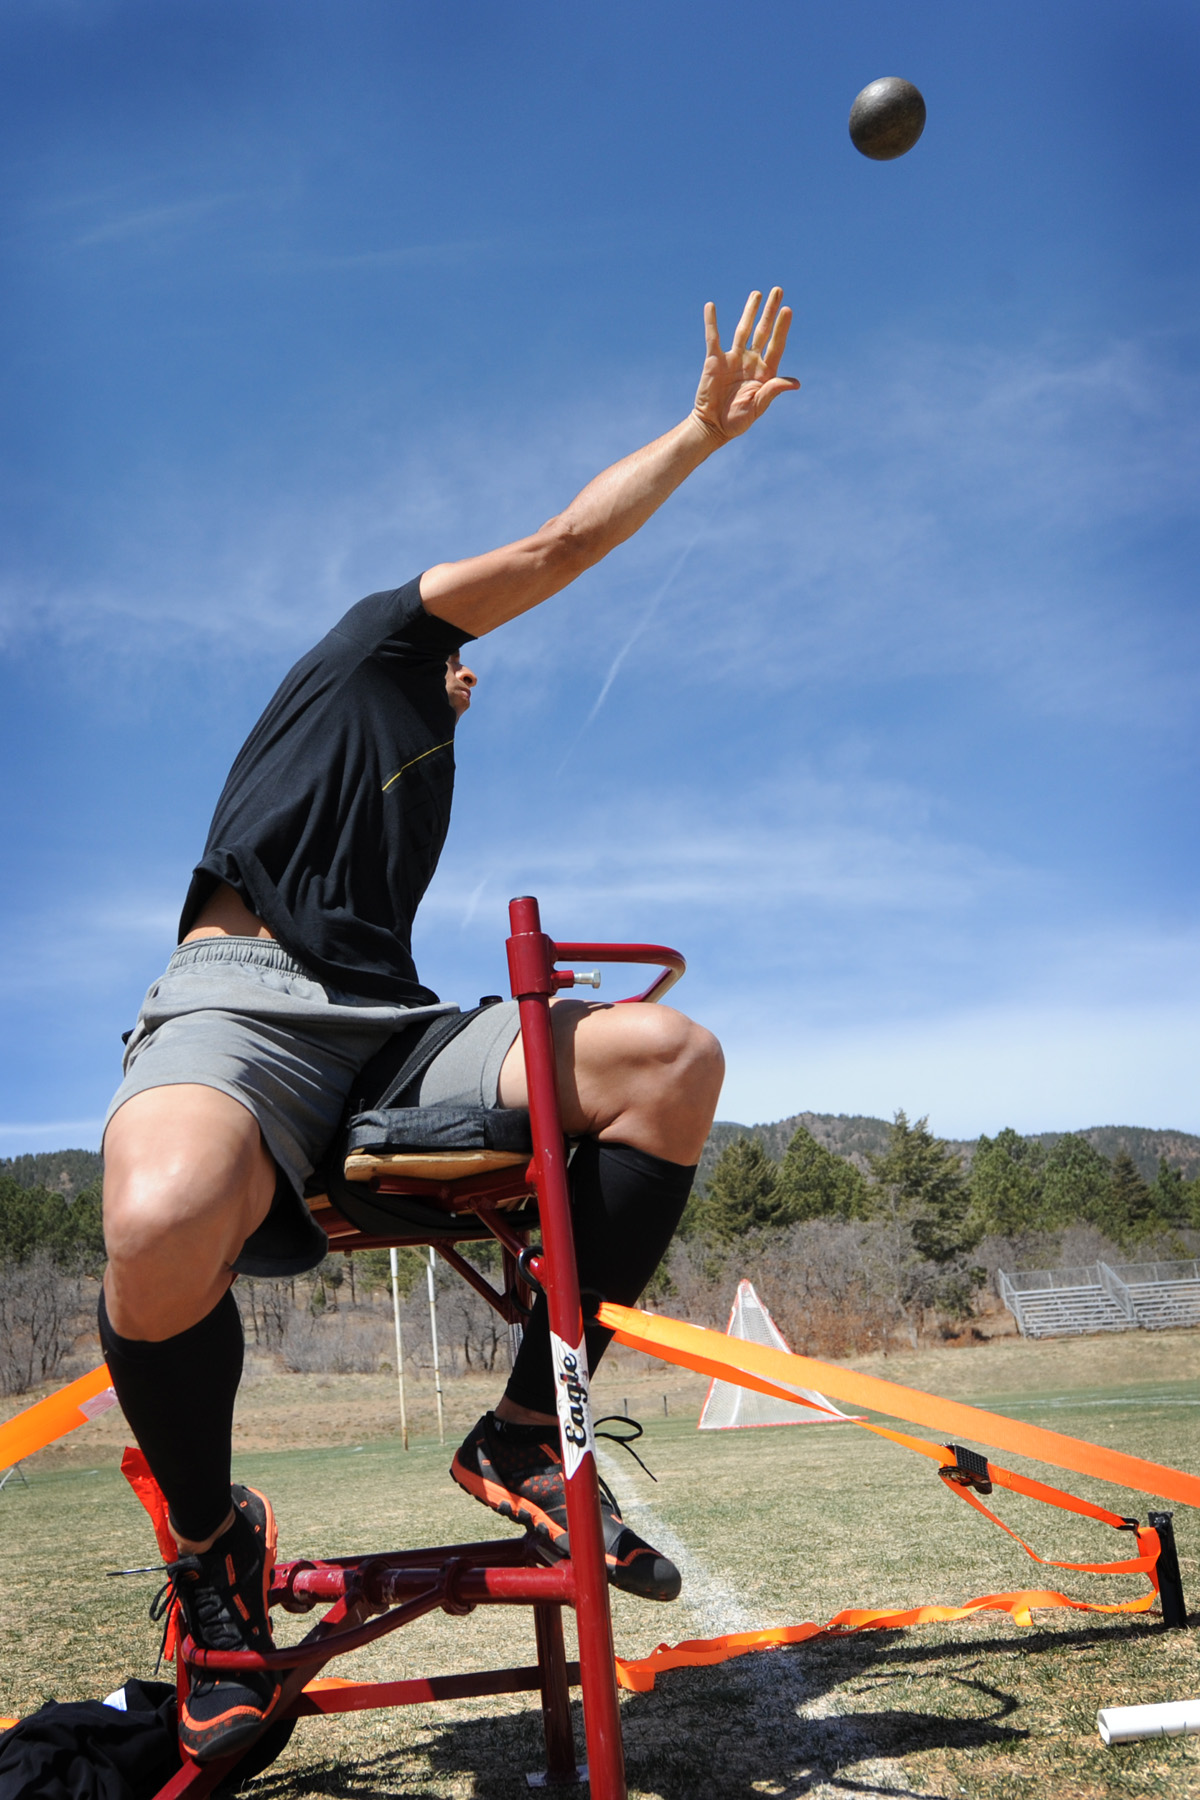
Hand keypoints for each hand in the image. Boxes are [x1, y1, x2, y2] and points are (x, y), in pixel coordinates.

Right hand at [691, 287, 799, 444]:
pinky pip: (713, 338)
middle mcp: (751, 361)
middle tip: (778, 290)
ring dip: (750, 311)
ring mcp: (733, 358)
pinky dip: (711, 322)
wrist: (713, 427)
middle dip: (770, 311)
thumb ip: (773, 391)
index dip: (782, 328)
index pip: (776, 345)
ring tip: (757, 293)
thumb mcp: (758, 407)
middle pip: (762, 331)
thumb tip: (795, 383)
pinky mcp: (714, 360)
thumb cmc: (737, 421)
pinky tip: (711, 306)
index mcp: (765, 372)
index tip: (787, 310)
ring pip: (743, 330)